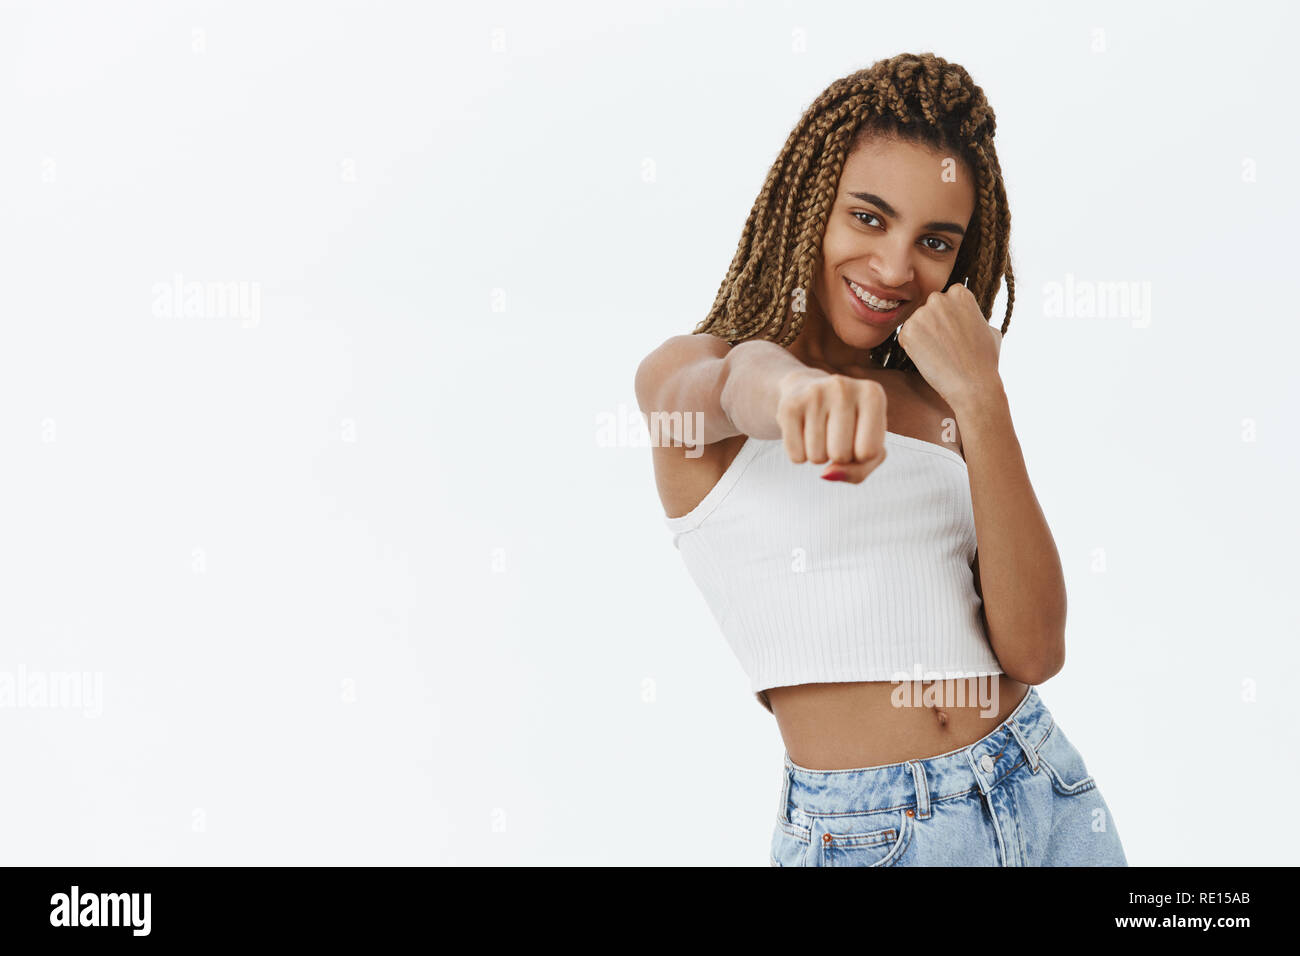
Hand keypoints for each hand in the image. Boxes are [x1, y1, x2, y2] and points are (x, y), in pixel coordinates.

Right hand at [775, 369, 887, 482]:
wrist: (808, 391)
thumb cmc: (848, 426)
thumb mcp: (867, 449)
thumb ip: (858, 471)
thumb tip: (825, 475)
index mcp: (872, 394)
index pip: (868, 452)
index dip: (861, 456)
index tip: (858, 437)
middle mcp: (843, 387)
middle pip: (841, 455)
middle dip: (838, 456)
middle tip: (835, 434)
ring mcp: (813, 394)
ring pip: (817, 458)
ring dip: (819, 455)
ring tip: (820, 431)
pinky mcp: (789, 406)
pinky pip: (796, 455)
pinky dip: (800, 454)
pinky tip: (803, 432)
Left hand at [896, 284, 1002, 412]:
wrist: (973, 385)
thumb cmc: (985, 361)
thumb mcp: (990, 329)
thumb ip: (974, 316)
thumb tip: (969, 316)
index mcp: (960, 292)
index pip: (947, 298)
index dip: (950, 317)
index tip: (956, 333)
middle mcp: (938, 298)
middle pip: (929, 308)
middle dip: (934, 324)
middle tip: (945, 345)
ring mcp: (921, 314)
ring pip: (916, 323)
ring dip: (923, 336)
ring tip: (939, 354)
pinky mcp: (907, 331)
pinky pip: (906, 337)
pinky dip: (913, 348)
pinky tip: (929, 359)